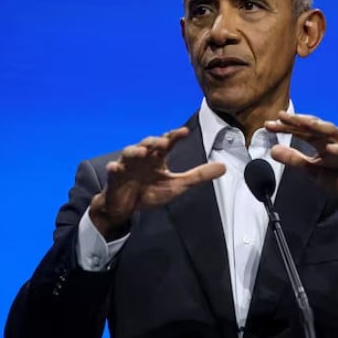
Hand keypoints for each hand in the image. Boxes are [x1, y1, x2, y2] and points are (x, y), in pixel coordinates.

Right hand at [89, 127, 225, 239]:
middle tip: (163, 142)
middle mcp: (143, 157)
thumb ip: (198, 175)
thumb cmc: (150, 191)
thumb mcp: (177, 185)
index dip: (174, 136)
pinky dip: (114, 168)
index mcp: (158, 157)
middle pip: (147, 143)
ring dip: (135, 150)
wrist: (125, 206)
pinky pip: (113, 170)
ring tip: (142, 152)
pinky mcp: (116, 177)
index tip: (184, 132)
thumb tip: (224, 166)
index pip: (167, 142)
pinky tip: (115, 167)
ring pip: (129, 152)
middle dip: (154, 141)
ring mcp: (128, 166)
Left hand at [265, 112, 337, 213]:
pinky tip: (330, 149)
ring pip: (332, 132)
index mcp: (321, 142)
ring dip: (318, 126)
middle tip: (281, 116)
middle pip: (314, 126)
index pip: (301, 131)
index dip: (285, 128)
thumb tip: (273, 150)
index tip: (267, 126)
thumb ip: (296, 161)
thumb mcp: (314, 171)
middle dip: (298, 121)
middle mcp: (333, 140)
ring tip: (302, 122)